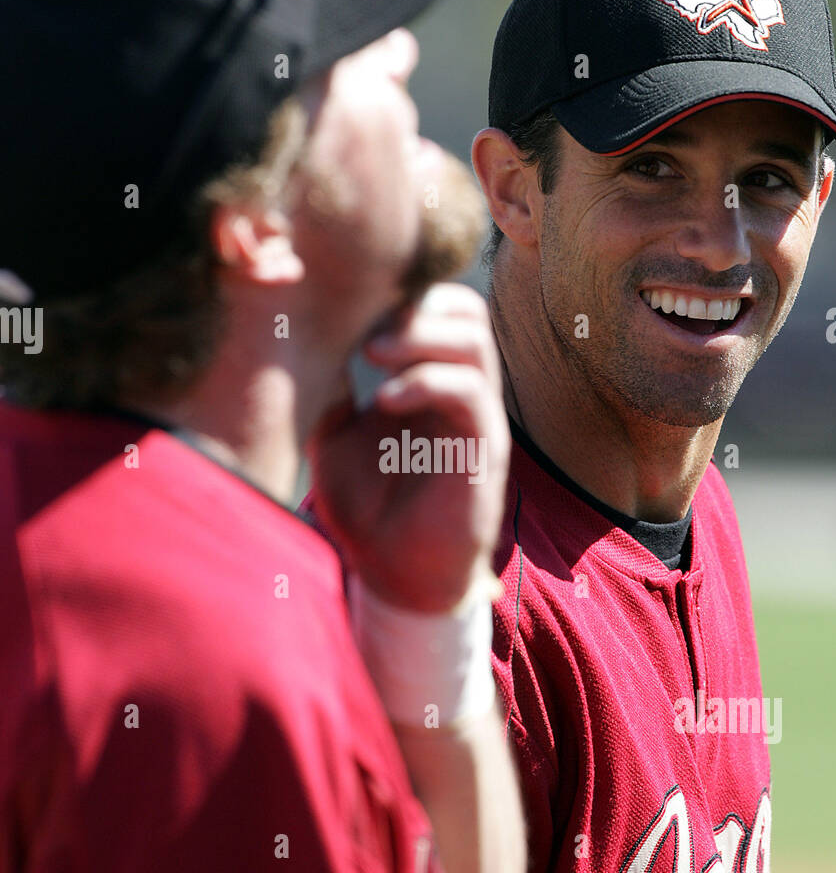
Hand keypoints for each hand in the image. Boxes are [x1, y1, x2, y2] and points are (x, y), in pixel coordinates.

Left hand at [308, 284, 509, 611]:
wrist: (394, 574)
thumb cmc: (367, 509)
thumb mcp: (331, 441)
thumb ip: (330, 392)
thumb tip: (316, 349)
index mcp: (431, 380)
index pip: (440, 306)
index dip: (400, 297)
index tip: (348, 318)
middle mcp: (461, 391)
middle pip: (467, 309)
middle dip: (415, 306)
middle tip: (366, 334)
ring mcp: (477, 418)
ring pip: (474, 341)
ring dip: (421, 335)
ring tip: (373, 354)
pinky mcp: (482, 451)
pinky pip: (470, 393)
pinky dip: (426, 382)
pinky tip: (384, 401)